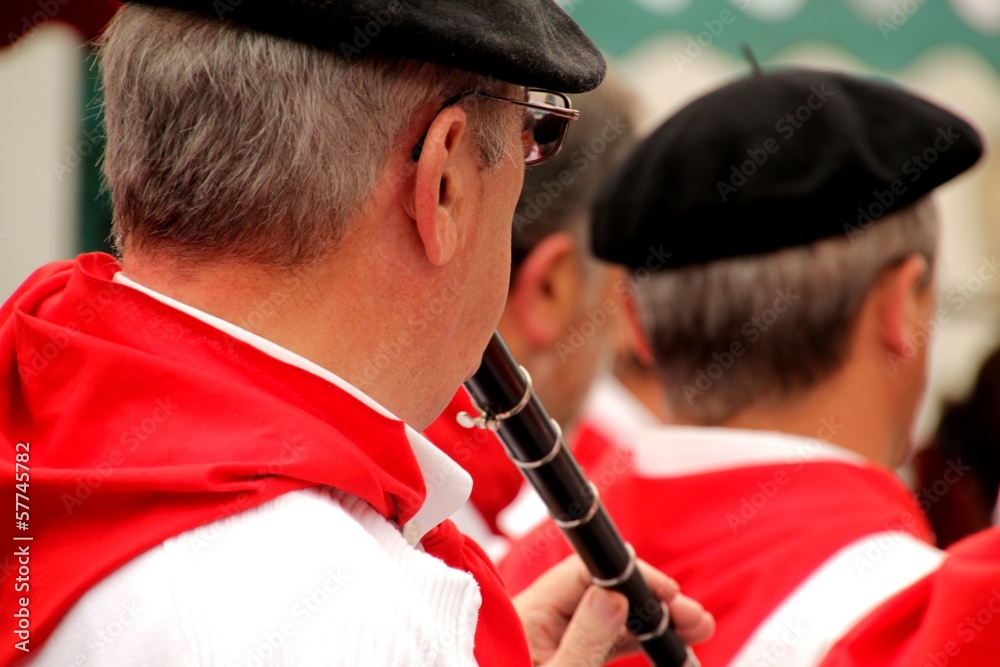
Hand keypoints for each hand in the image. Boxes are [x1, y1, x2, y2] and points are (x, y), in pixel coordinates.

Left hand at [513, 555, 713, 666]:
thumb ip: (585, 640)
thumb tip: (612, 594)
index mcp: (531, 613)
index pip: (583, 574)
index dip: (629, 576)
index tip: (669, 592)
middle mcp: (543, 621)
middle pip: (604, 594)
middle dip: (653, 603)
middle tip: (696, 619)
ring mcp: (556, 642)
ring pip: (612, 621)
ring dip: (653, 625)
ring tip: (696, 633)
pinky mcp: (568, 660)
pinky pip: (606, 645)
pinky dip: (637, 646)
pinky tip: (668, 653)